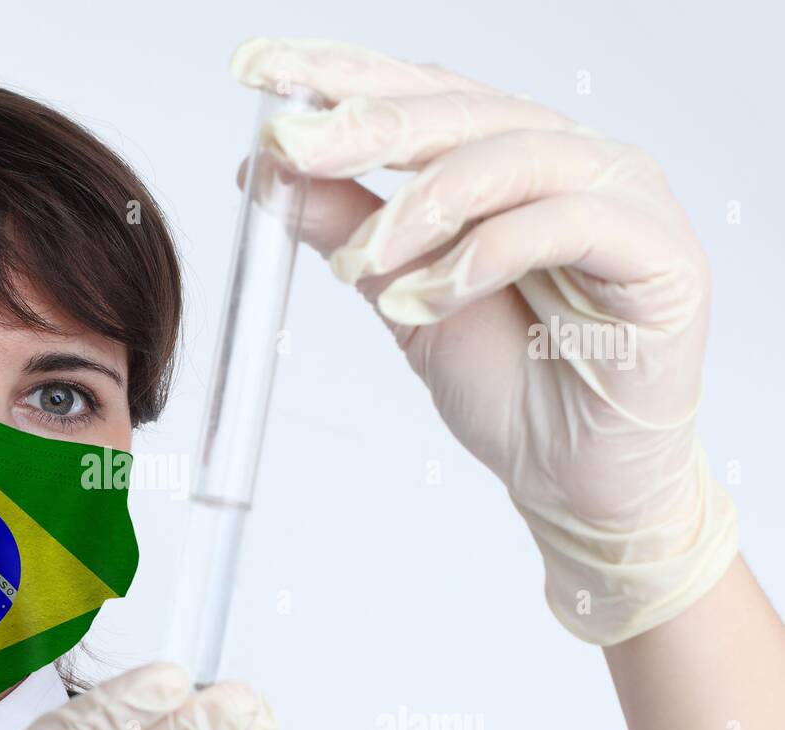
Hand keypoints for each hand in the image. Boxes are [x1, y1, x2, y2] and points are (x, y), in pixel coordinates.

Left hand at [231, 37, 737, 644]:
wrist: (567, 475)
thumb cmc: (506, 383)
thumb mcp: (400, 297)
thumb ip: (348, 229)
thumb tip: (266, 171)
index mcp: (508, 155)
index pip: (419, 93)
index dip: (338, 75)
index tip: (255, 71)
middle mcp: (567, 157)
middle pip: (458, 111)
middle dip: (361, 125)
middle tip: (287, 147)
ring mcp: (621, 195)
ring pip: (507, 157)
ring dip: (415, 209)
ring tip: (359, 265)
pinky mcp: (658, 252)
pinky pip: (560, 224)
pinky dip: (477, 259)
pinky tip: (421, 302)